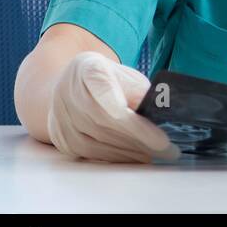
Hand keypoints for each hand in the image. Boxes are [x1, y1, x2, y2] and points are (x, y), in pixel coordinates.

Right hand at [47, 52, 178, 163]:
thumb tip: (161, 113)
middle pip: (104, 120)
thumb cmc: (108, 79)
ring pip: (96, 141)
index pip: (103, 89)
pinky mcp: (60, 137)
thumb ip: (140, 92)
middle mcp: (68, 93)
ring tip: (155, 154)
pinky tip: (134, 157)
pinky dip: (114, 157)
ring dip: (128, 151)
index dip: (121, 107)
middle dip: (138, 136)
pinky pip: (89, 153)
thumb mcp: (126, 76)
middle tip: (166, 148)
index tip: (137, 119)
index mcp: (88, 69)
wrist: (71, 85)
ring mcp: (60, 116)